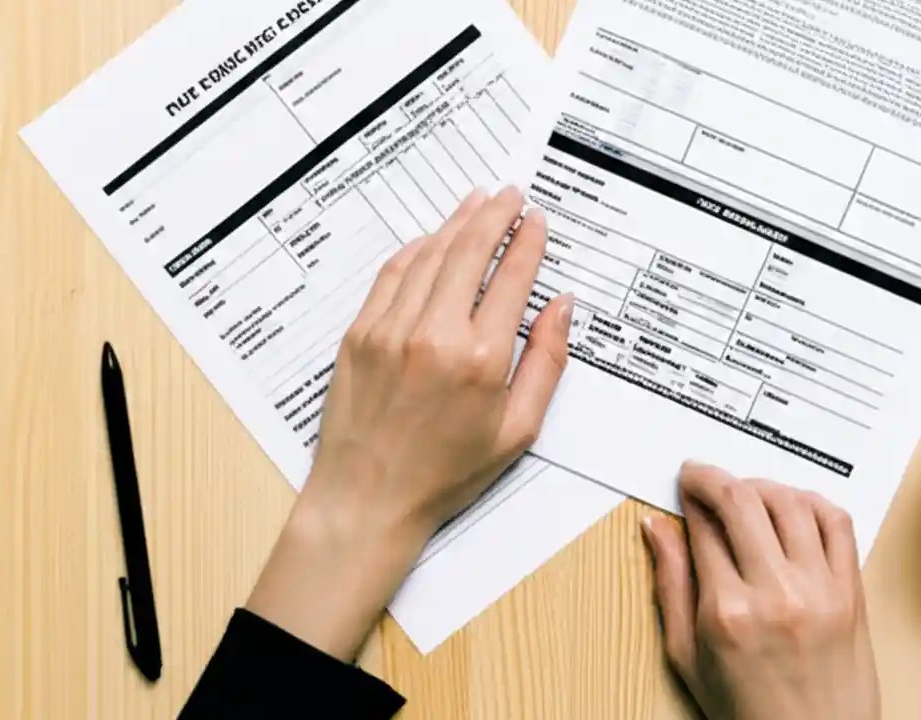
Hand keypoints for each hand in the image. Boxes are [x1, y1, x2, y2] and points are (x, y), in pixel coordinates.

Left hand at [248, 187, 572, 659]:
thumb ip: (546, 363)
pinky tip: (432, 239)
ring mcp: (390, 329)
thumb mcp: (517, 430)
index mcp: (481, 359)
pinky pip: (392, 274)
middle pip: (469, 251)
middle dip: (494, 216)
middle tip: (509, 196)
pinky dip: (416, 249)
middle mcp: (434, 334)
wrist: (369, 498)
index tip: (536, 222)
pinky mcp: (359, 333)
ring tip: (477, 204)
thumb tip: (561, 308)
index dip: (527, 242)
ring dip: (456, 224)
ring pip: (429, 255)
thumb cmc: (446, 474)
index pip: (512, 277)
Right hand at [642, 463, 879, 719]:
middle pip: (742, 500)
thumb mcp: (688, 655)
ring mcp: (819, 590)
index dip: (690, 498)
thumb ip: (671, 584)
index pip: (703, 527)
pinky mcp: (851, 593)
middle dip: (714, 477)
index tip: (685, 490)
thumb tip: (657, 529)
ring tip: (746, 493)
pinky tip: (793, 507)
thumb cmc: (749, 711)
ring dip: (761, 485)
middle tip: (702, 476)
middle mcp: (775, 594)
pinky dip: (813, 501)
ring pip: (789, 502)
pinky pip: (837, 523)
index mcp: (727, 612)